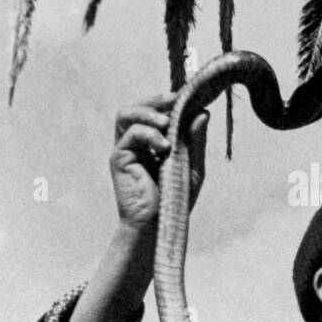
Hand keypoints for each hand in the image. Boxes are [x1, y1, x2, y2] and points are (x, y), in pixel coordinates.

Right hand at [111, 96, 208, 231]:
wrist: (158, 225)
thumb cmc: (174, 199)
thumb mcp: (192, 166)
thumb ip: (196, 140)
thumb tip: (203, 113)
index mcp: (152, 141)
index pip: (155, 111)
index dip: (169, 100)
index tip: (187, 96)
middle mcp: (136, 142)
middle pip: (137, 106)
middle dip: (156, 100)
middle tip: (175, 102)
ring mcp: (125, 149)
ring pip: (126, 113)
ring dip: (148, 111)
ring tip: (166, 122)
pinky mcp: (119, 158)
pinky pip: (129, 134)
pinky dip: (148, 133)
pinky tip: (164, 146)